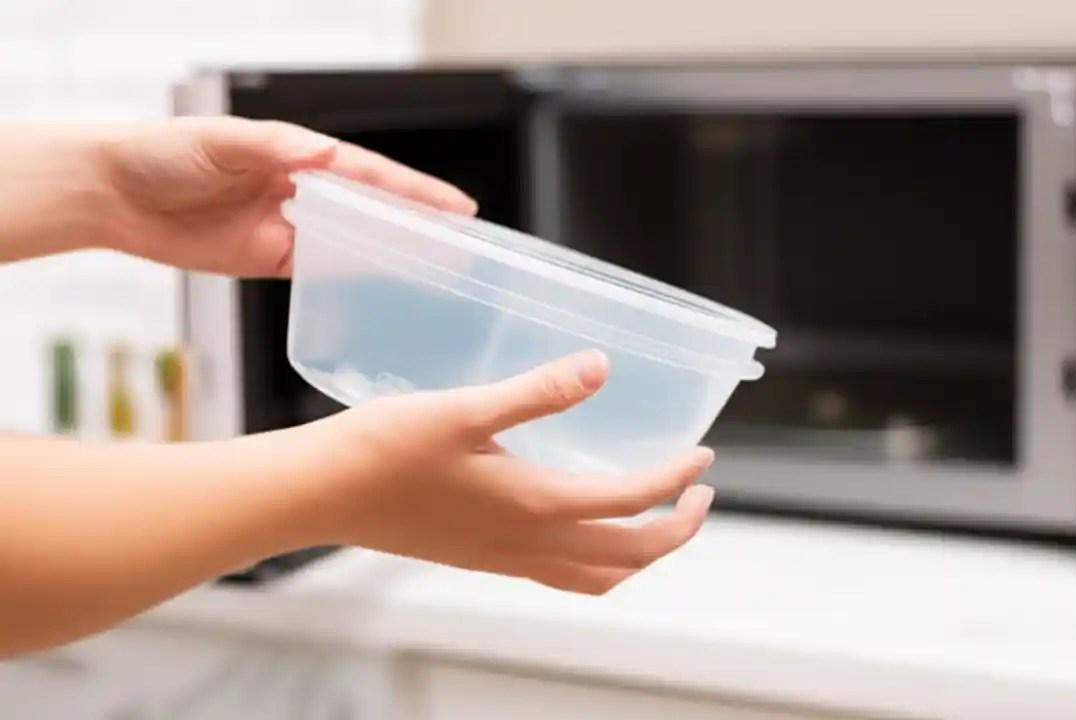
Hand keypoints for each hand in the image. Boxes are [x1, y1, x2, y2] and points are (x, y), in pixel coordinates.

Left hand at [101, 116, 476, 276]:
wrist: (112, 194)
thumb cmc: (160, 153)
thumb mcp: (220, 141)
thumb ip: (275, 147)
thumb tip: (325, 154)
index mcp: (297, 157)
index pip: (371, 176)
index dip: (417, 193)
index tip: (458, 209)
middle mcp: (301, 190)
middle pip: (374, 211)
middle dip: (420, 225)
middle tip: (467, 244)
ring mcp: (288, 227)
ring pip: (356, 244)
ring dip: (395, 255)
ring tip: (441, 270)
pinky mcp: (268, 260)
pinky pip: (320, 272)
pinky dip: (352, 280)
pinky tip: (384, 290)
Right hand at [303, 350, 715, 594]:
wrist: (319, 494)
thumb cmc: (381, 449)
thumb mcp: (464, 409)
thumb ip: (538, 390)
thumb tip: (600, 367)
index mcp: (533, 504)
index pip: (630, 500)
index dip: (676, 478)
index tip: (703, 455)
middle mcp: (527, 542)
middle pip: (630, 555)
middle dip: (677, 530)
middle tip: (700, 495)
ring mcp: (504, 558)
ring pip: (599, 575)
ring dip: (641, 553)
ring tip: (658, 519)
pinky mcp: (482, 558)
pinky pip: (563, 576)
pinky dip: (598, 562)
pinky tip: (586, 526)